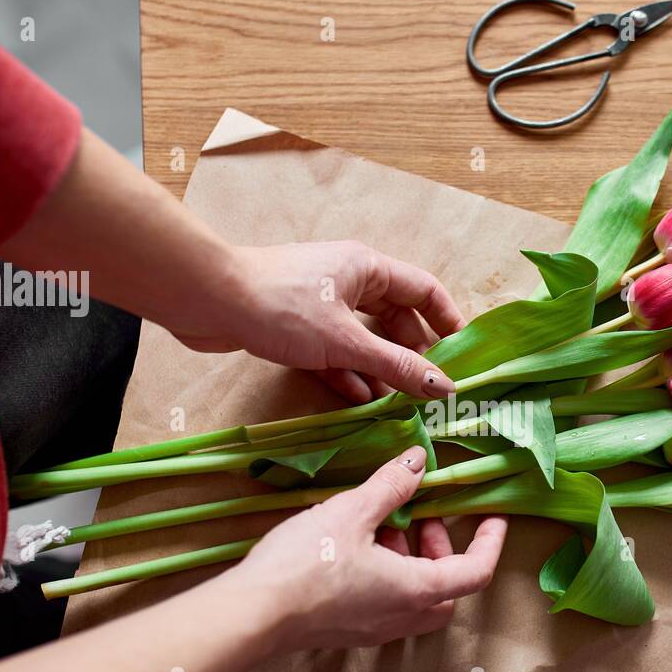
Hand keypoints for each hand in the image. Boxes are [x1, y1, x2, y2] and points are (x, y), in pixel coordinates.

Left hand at [174, 241, 465, 402]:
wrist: (208, 300)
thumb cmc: (280, 309)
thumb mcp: (347, 342)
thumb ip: (397, 366)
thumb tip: (443, 386)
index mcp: (367, 268)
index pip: (424, 290)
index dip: (447, 320)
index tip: (463, 354)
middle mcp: (348, 279)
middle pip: (395, 318)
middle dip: (412, 353)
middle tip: (429, 389)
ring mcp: (320, 303)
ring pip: (363, 337)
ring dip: (380, 369)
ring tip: (398, 403)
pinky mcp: (295, 325)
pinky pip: (334, 350)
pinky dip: (348, 372)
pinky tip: (359, 400)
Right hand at [218, 446, 506, 651]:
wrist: (252, 614)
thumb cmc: (306, 564)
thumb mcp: (353, 512)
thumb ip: (391, 486)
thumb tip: (418, 462)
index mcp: (416, 590)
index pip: (475, 571)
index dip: (490, 542)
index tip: (492, 516)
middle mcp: (401, 617)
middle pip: (447, 591)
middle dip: (443, 551)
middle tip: (422, 518)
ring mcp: (373, 629)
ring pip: (414, 599)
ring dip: (410, 561)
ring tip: (380, 524)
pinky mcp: (346, 630)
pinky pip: (383, 604)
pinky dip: (385, 574)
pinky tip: (353, 545)